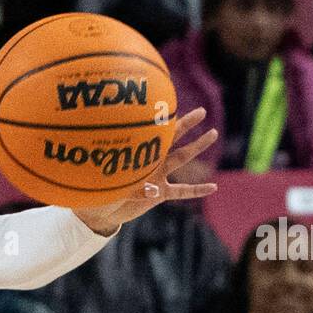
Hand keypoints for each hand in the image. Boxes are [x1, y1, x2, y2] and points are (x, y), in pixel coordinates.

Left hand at [71, 106, 217, 235]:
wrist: (101, 210)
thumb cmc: (98, 191)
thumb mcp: (111, 187)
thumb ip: (133, 188)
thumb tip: (153, 191)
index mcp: (136, 153)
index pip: (149, 133)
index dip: (159, 120)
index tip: (169, 103)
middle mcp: (149, 162)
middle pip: (171, 139)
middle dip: (186, 124)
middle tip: (202, 111)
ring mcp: (156, 176)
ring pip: (180, 158)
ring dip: (196, 147)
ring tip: (213, 133)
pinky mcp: (160, 194)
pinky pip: (181, 191)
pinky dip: (196, 190)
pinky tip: (213, 187)